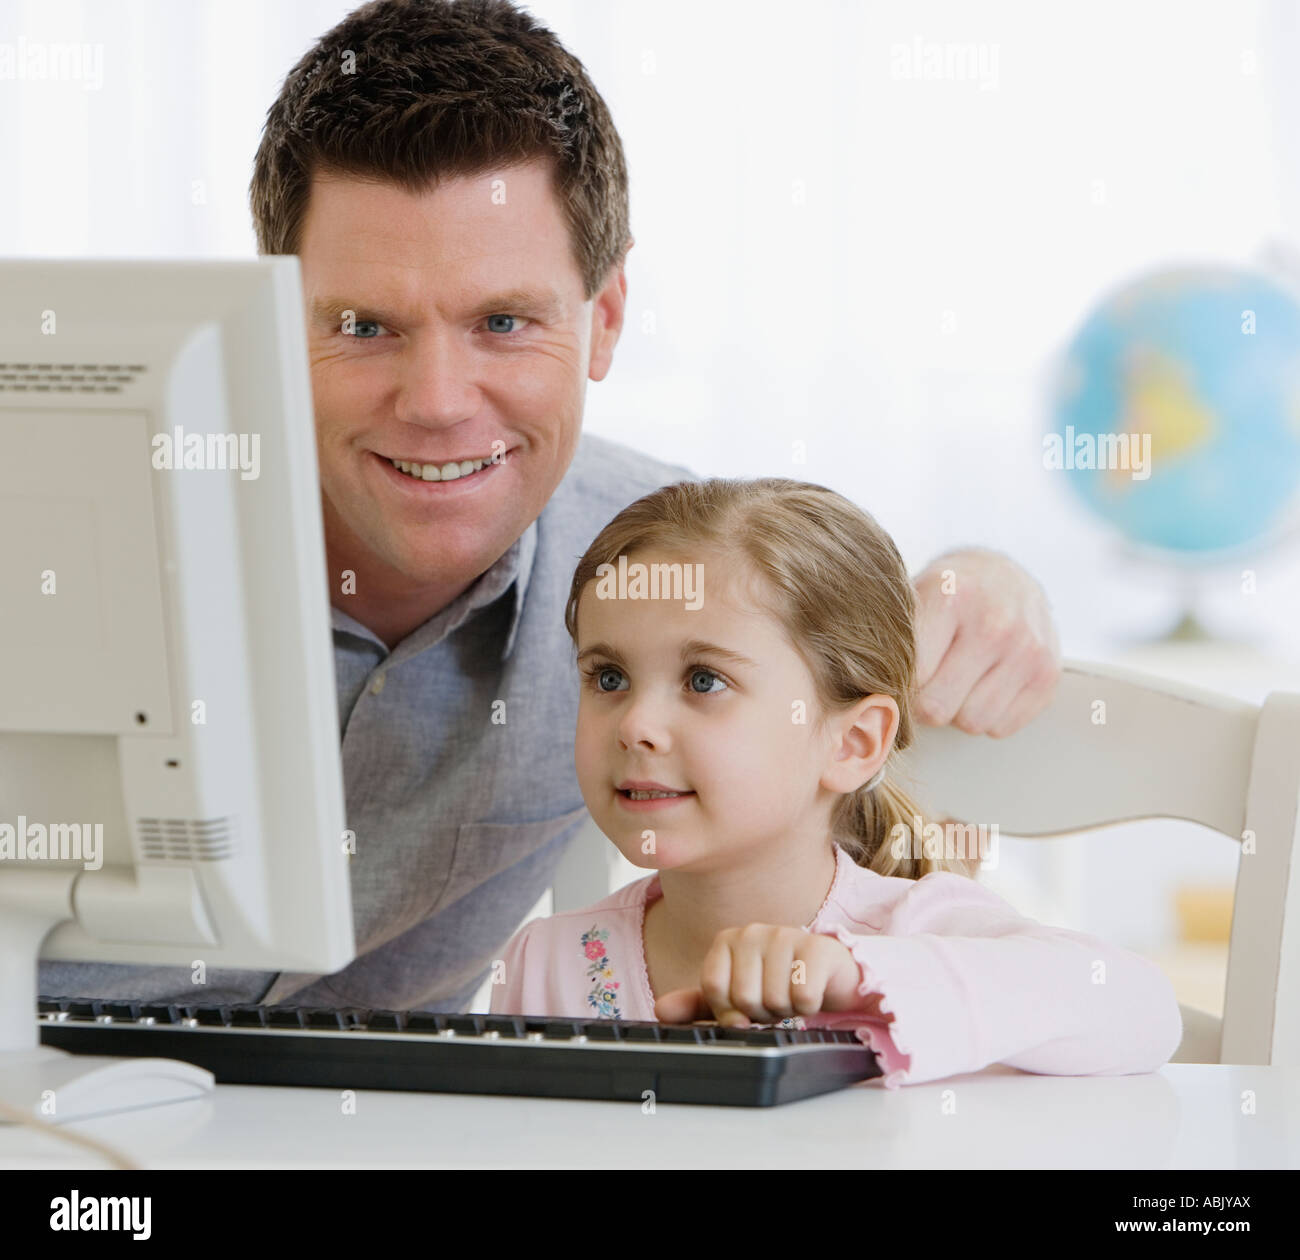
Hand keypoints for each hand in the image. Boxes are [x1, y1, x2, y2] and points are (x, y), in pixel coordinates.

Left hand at [652, 924, 881, 1025]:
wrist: (830, 975)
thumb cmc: (777, 983)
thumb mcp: (733, 997)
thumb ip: (695, 1004)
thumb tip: (661, 1010)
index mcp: (727, 940)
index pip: (713, 988)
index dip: (729, 1010)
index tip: (744, 1007)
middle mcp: (753, 931)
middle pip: (743, 997)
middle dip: (761, 1013)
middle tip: (773, 1001)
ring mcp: (785, 935)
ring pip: (773, 1000)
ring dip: (785, 1011)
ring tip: (791, 994)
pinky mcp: (817, 947)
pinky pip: (802, 996)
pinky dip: (808, 1006)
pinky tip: (812, 993)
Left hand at [911, 547, 1060, 737]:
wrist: (1003, 576)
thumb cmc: (947, 595)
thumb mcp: (913, 598)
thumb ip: (893, 644)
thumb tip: (873, 704)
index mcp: (952, 598)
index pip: (911, 676)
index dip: (899, 684)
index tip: (901, 675)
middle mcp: (995, 624)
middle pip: (938, 708)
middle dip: (926, 702)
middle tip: (929, 680)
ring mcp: (1027, 650)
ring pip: (971, 723)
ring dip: (959, 711)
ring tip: (959, 679)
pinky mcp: (1047, 674)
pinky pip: (1001, 728)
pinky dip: (988, 716)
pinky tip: (985, 684)